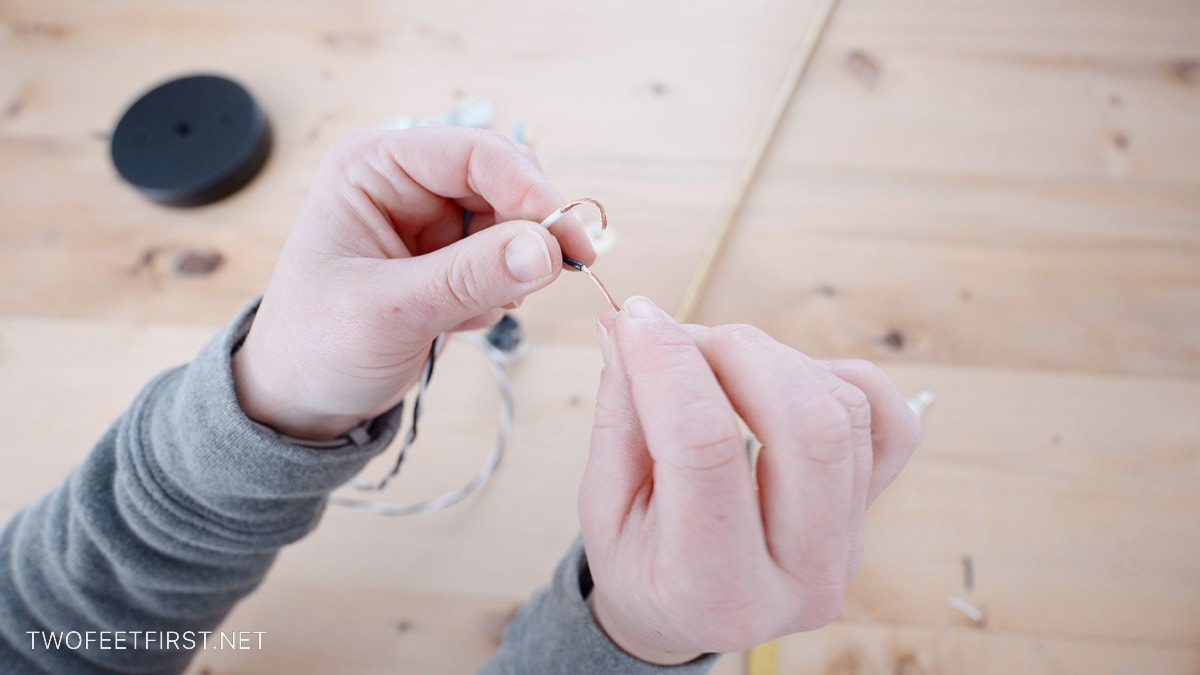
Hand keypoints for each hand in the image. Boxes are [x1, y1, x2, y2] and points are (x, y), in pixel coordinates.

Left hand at [233, 128, 592, 439]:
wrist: (301, 398)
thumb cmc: (316, 346)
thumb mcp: (390, 311)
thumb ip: (469, 277)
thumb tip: (546, 249)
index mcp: (373, 167)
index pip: (474, 154)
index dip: (529, 191)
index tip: (567, 242)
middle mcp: (404, 182)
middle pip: (504, 180)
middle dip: (527, 232)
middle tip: (539, 281)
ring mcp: (428, 219)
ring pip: (512, 221)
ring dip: (513, 267)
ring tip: (471, 312)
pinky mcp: (447, 256)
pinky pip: (506, 256)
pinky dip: (501, 289)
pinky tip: (460, 320)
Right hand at [579, 296, 921, 663]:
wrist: (684, 611)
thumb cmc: (638, 562)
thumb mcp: (604, 509)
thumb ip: (620, 417)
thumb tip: (629, 325)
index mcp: (712, 589)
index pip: (704, 448)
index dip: (668, 365)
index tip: (635, 319)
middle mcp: (798, 578)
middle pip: (805, 427)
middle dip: (737, 352)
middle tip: (683, 336)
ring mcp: (846, 549)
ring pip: (843, 414)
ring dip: (776, 359)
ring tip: (717, 359)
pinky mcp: (869, 516)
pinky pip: (891, 425)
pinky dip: (840, 378)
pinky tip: (784, 380)